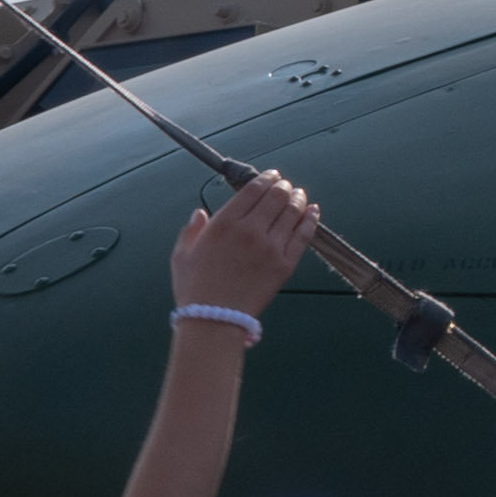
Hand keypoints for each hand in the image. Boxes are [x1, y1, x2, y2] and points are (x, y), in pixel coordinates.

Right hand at [172, 171, 319, 312]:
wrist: (214, 320)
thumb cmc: (195, 288)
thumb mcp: (182, 254)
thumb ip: (192, 230)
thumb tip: (200, 213)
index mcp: (224, 223)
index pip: (252, 190)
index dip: (266, 179)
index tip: (271, 176)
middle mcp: (250, 230)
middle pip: (276, 197)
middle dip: (283, 186)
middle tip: (285, 185)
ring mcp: (270, 247)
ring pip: (292, 212)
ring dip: (297, 198)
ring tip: (298, 195)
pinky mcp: (285, 264)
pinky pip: (303, 235)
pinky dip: (310, 219)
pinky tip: (313, 211)